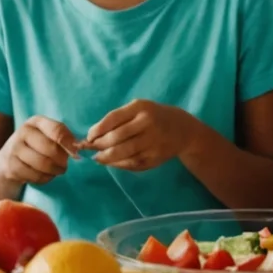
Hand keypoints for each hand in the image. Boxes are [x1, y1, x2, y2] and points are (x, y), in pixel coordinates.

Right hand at [0, 116, 78, 185]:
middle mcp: (23, 132)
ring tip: (58, 170)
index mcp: (36, 121)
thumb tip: (79, 147)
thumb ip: (64, 137)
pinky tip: (46, 175)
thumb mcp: (47, 135)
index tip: (77, 154)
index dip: (70, 144)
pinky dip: (45, 178)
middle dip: (62, 160)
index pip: (57, 130)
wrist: (7, 159)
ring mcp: (14, 149)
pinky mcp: (11, 166)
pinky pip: (34, 176)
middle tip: (65, 165)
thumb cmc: (36, 145)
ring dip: (55, 171)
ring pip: (43, 164)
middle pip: (50, 149)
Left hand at [85, 100, 204, 171]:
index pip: (113, 119)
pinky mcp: (155, 157)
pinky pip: (131, 163)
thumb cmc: (154, 116)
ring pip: (122, 153)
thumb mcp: (138, 109)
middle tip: (91, 148)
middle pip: (116, 138)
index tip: (89, 136)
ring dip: (105, 157)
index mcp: (141, 108)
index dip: (97, 130)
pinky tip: (112, 162)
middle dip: (99, 145)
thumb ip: (117, 119)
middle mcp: (148, 124)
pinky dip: (118, 164)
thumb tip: (91, 137)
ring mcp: (153, 142)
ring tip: (98, 157)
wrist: (183, 129)